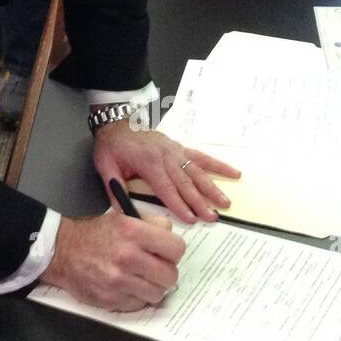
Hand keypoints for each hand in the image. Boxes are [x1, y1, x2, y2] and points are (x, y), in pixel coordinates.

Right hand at [40, 209, 184, 310]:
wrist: (61, 251)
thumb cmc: (93, 234)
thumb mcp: (121, 217)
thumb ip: (150, 223)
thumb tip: (170, 235)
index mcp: (132, 232)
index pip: (176, 249)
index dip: (172, 251)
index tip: (166, 252)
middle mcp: (127, 256)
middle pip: (170, 275)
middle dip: (165, 272)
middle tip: (154, 268)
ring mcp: (119, 281)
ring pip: (158, 294)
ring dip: (151, 287)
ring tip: (139, 278)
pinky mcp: (111, 299)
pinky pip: (139, 304)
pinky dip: (136, 297)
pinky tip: (126, 286)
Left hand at [93, 120, 238, 224]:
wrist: (117, 121)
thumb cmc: (112, 146)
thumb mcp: (106, 167)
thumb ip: (115, 189)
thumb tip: (122, 213)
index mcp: (148, 162)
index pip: (166, 188)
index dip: (179, 205)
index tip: (191, 220)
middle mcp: (166, 156)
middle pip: (185, 183)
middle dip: (200, 202)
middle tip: (212, 218)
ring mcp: (175, 151)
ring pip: (197, 172)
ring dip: (212, 188)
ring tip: (225, 203)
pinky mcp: (180, 148)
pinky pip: (202, 157)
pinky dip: (218, 165)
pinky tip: (234, 173)